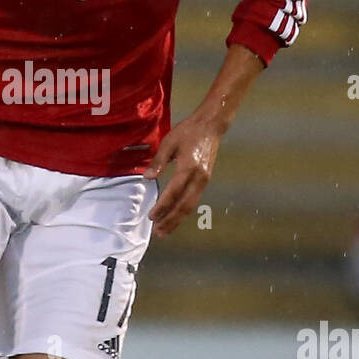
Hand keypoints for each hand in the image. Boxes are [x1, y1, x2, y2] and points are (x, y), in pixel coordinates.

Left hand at [144, 115, 223, 237]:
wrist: (211, 126)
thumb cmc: (188, 131)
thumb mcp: (169, 142)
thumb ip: (158, 161)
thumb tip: (147, 178)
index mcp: (189, 167)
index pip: (174, 192)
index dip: (162, 206)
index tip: (152, 216)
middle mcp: (199, 177)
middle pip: (184, 205)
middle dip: (171, 220)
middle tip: (158, 232)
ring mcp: (204, 180)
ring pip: (190, 205)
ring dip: (177, 219)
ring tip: (165, 230)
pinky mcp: (205, 180)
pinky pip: (194, 200)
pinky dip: (184, 211)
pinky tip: (175, 217)